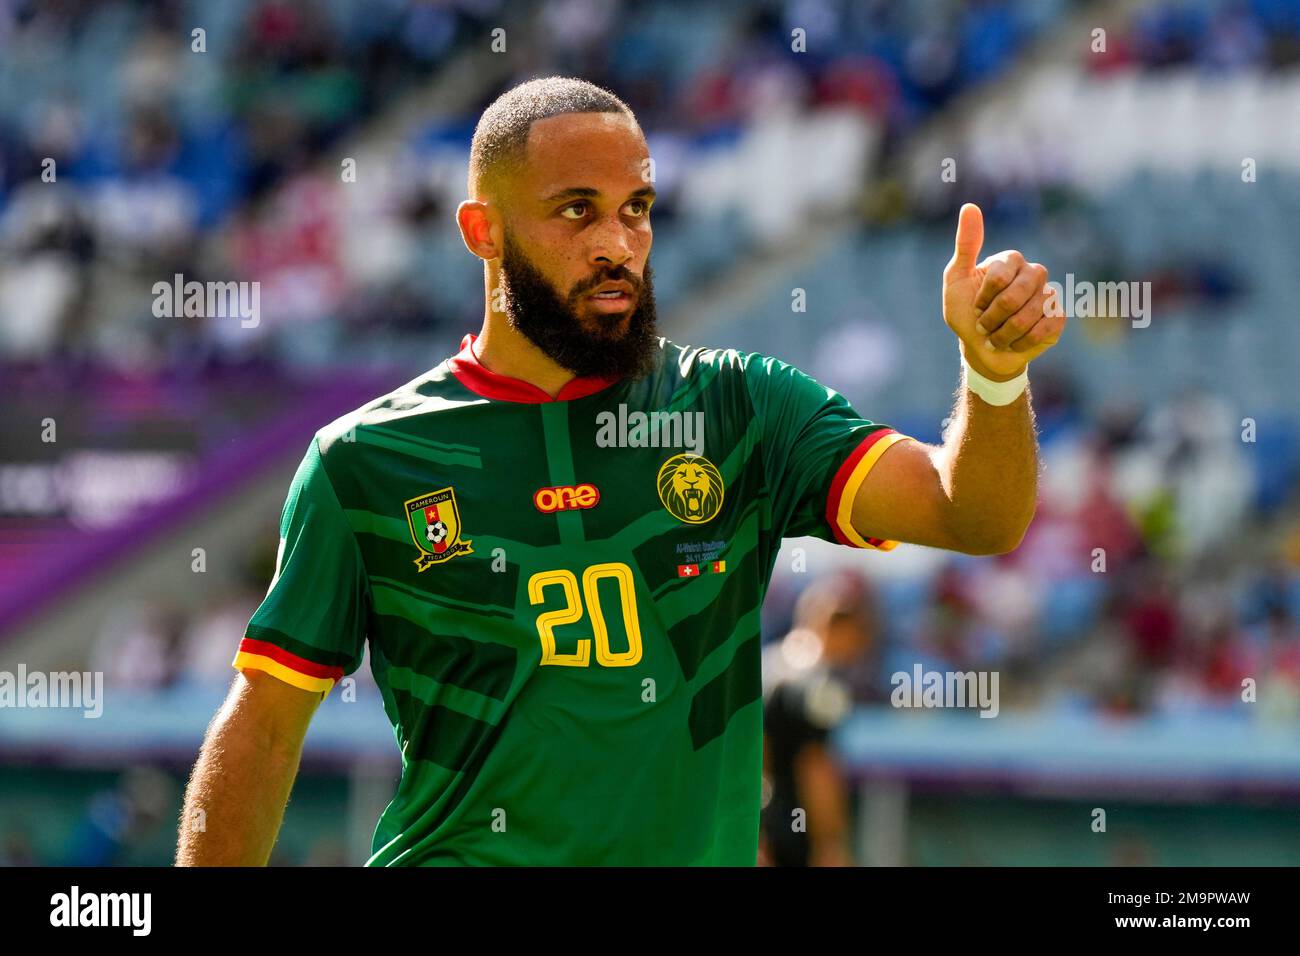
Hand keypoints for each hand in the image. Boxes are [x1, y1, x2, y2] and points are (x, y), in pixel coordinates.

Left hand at [942, 203, 1063, 379]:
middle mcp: (1033, 273)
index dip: (983, 298)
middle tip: (983, 325)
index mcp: (1010, 260)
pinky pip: (1046, 328)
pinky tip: (1014, 343)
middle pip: (1017, 295)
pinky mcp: (1058, 318)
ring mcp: (1048, 295)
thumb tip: (970, 206)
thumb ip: (966, 245)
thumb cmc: (966, 313)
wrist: (980, 349)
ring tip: (996, 337)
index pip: (999, 277)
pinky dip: (1023, 342)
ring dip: (1004, 334)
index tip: (975, 306)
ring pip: (1030, 314)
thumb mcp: (956, 280)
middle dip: (993, 317)